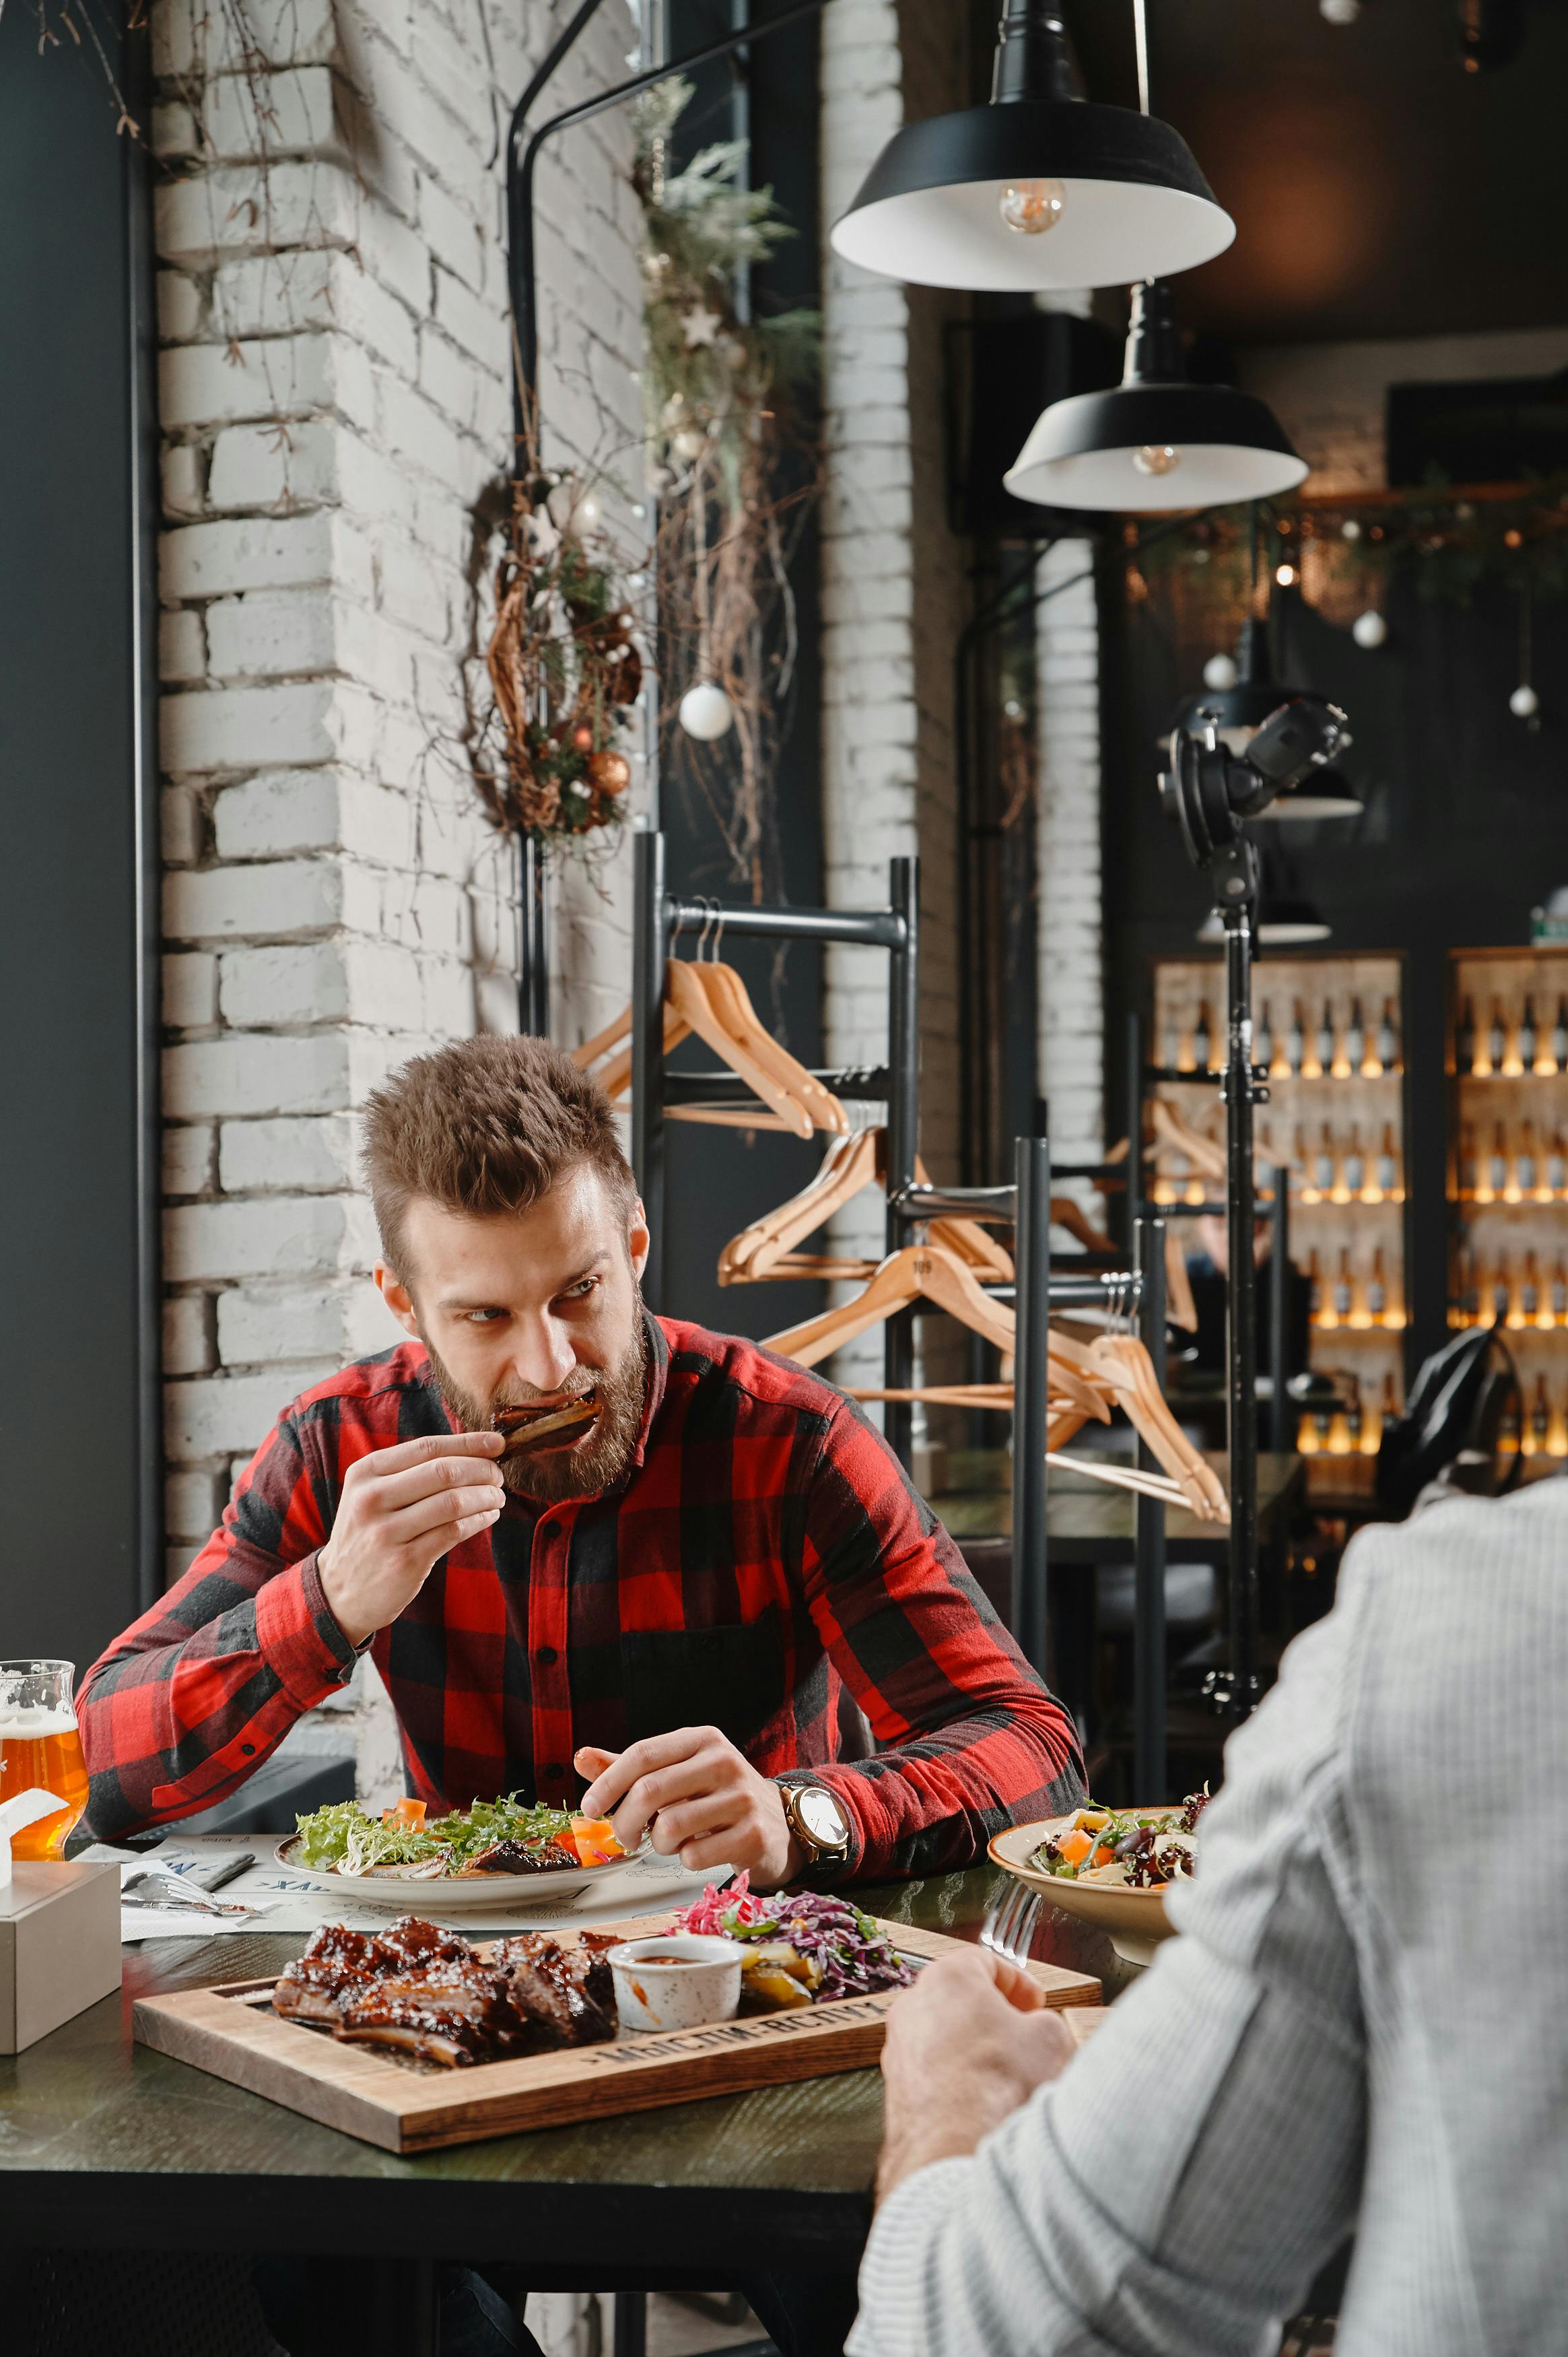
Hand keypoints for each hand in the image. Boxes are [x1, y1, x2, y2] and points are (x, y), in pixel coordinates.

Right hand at [317, 1431, 505, 1646]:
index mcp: (365, 1472)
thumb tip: (474, 1450)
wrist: (339, 1591)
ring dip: (486, 1496)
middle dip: (482, 1470)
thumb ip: (411, 1471)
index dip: (469, 1443)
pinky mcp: (405, 1561)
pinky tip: (488, 1516)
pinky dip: (479, 1520)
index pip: (427, 1447)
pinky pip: (454, 1531)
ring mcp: (386, 1531)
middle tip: (498, 1476)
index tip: (498, 1443)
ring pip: (453, 1502)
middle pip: (444, 1471)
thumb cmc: (369, 1533)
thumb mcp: (372, 1494)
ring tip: (497, 1497)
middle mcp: (371, 1498)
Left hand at [575, 1727, 803, 1881]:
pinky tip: (698, 1850)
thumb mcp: (676, 1772)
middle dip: (625, 1822)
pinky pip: (695, 1855)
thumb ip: (630, 1767)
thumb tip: (581, 1758)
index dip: (608, 1782)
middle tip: (625, 1837)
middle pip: (650, 1790)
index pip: (642, 1754)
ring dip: (659, 1844)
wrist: (775, 1823)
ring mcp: (742, 1797)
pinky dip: (686, 1860)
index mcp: (701, 1739)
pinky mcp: (753, 1834)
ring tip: (670, 1841)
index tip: (589, 1807)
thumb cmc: (715, 1796)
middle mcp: (724, 1761)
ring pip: (670, 1827)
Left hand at [876, 1948, 1073, 2202]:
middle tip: (1022, 2033)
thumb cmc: (996, 2088)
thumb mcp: (1050, 2039)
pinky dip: (957, 2080)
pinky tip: (984, 2104)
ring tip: (1008, 2076)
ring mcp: (899, 2050)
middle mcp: (913, 2007)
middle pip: (959, 1999)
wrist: (954, 2151)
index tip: (1034, 2000)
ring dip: (975, 2050)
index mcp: (948, 1978)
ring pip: (944, 2037)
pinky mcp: (896, 2089)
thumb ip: (1046, 2022)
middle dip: (994, 2015)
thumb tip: (1040, 2031)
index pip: (984, 1960)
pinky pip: (932, 2074)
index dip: (1018, 1980)